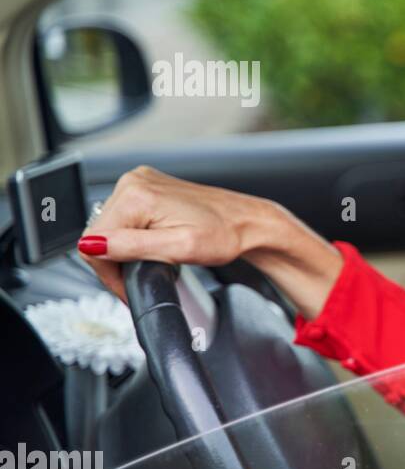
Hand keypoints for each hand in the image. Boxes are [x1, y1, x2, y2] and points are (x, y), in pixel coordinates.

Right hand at [77, 166, 341, 316]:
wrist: (249, 223)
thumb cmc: (225, 235)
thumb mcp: (179, 247)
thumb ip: (132, 246)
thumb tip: (92, 245)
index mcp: (136, 194)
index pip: (94, 240)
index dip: (109, 272)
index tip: (129, 286)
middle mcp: (134, 182)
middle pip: (100, 234)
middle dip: (116, 262)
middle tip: (144, 277)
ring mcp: (140, 182)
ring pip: (111, 228)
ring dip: (124, 251)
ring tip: (153, 261)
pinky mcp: (148, 188)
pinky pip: (125, 219)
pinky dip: (134, 238)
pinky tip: (153, 246)